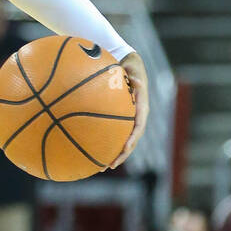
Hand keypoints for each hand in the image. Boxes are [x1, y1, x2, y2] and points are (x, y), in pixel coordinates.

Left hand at [110, 51, 148, 168]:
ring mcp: (128, 120)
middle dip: (120, 155)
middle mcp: (136, 118)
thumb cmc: (128, 66)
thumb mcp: (132, 69)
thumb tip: (137, 81)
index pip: (138, 127)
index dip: (132, 140)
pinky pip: (112, 134)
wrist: (128, 63)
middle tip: (109, 166)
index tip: (125, 149)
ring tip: (99, 167)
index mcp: (141, 109)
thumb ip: (134, 76)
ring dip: (112, 154)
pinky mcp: (119, 120)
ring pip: (121, 141)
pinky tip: (89, 151)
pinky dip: (103, 143)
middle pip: (130, 141)